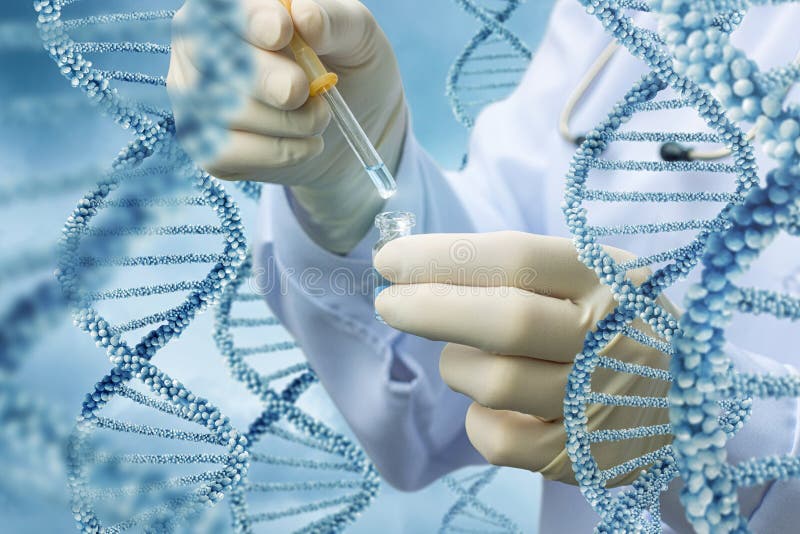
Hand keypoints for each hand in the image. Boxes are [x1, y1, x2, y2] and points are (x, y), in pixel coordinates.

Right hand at [168, 0, 406, 251]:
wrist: (355, 122)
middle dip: (266, 79)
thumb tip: (304, 15)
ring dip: (286, 121)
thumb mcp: (357, 34)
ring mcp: (194, 97)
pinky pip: (227, 151)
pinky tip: (306, 143)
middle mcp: (199, 46)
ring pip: (226, 111)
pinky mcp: (205, 144)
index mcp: (230, 7)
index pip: (220, 8)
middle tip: (303, 91)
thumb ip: (334, 19)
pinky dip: (278, 152)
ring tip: (320, 117)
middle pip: (211, 59)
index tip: (282, 32)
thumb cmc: (347, 63)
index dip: (248, 20)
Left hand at [374, 231, 674, 485]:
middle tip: (387, 302)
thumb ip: (514, 272)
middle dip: (428, 309)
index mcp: (610, 280)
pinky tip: (495, 403)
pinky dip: (476, 417)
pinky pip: (494, 438)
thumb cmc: (611, 324)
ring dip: (456, 365)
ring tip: (468, 355)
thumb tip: (415, 270)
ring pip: (490, 383)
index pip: (516, 259)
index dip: (442, 257)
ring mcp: (598, 403)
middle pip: (504, 322)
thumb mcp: (587, 278)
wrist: (687, 402)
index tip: (391, 259)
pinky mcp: (580, 458)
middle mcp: (611, 339)